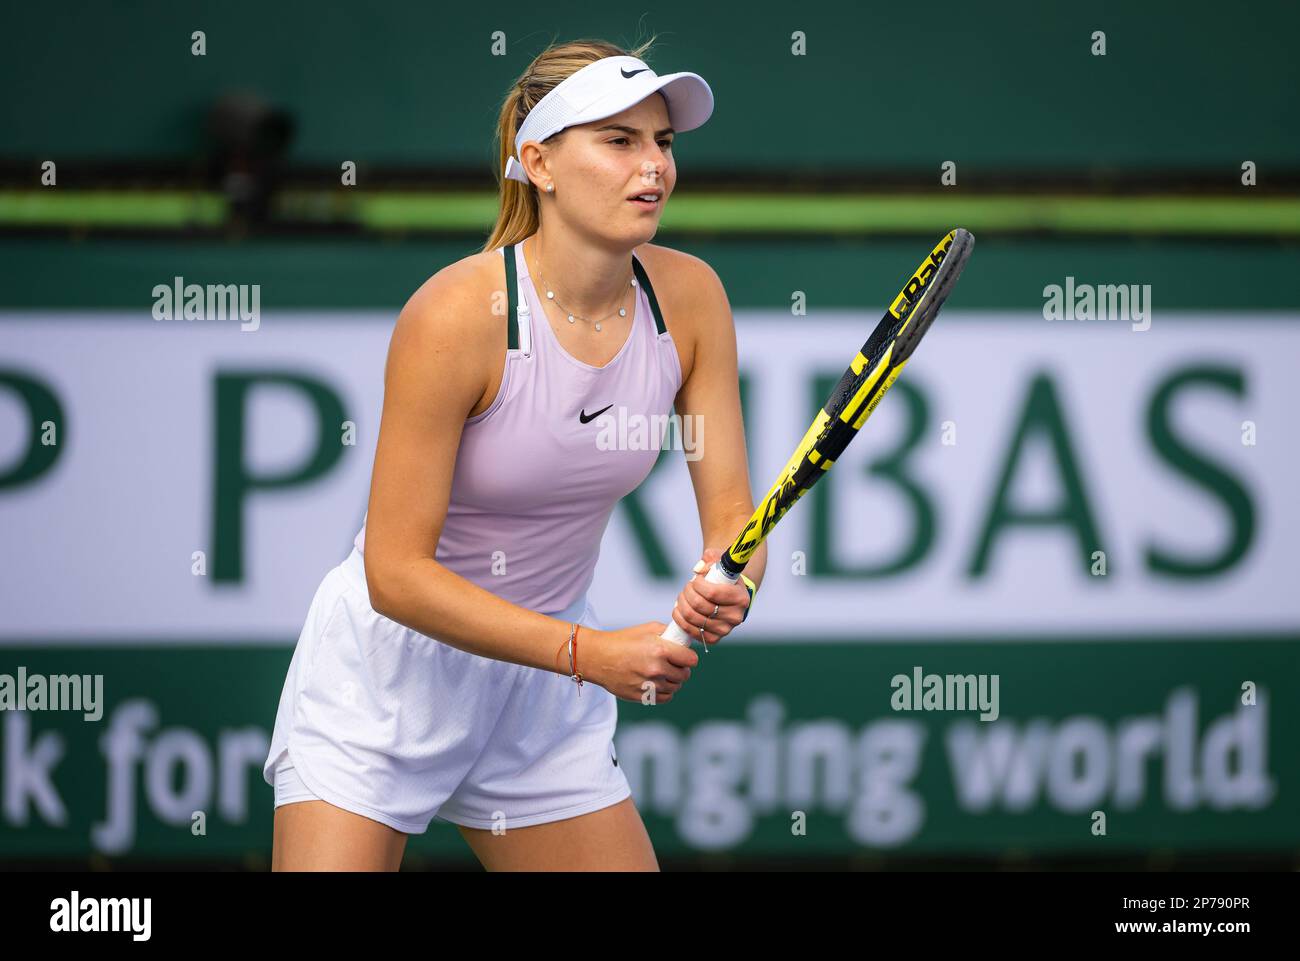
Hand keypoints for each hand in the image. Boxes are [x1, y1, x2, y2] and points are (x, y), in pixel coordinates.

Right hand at [580, 622, 698, 703]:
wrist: (598, 658)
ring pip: (675, 688)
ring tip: (661, 673)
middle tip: (672, 664)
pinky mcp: (642, 697)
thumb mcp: (647, 629)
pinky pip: (665, 698)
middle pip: (684, 675)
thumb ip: (668, 634)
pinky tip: (656, 683)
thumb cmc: (621, 641)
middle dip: (681, 669)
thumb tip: (684, 640)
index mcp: (660, 650)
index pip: (691, 660)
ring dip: (672, 681)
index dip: (689, 657)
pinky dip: (664, 692)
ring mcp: (649, 685)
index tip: (684, 656)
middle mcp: (656, 669)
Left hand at [670, 547, 751, 647]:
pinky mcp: (714, 638)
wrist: (729, 596)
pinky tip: (680, 609)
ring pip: (692, 617)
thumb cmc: (724, 577)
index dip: (698, 584)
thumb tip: (698, 569)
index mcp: (741, 597)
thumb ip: (711, 558)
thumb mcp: (721, 562)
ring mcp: (725, 630)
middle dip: (687, 593)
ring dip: (681, 604)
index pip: (712, 593)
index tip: (696, 579)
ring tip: (683, 596)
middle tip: (687, 587)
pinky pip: (691, 631)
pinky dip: (680, 619)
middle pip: (699, 605)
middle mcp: (736, 616)